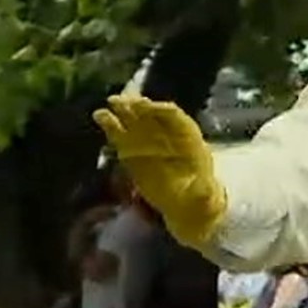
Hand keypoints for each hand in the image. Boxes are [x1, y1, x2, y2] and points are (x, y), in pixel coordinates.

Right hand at [93, 94, 227, 247]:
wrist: (186, 205)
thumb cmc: (199, 197)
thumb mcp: (206, 196)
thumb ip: (204, 192)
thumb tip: (206, 193)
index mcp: (188, 138)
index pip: (174, 116)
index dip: (161, 110)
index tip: (149, 108)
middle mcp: (166, 134)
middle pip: (151, 113)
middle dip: (139, 106)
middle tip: (123, 101)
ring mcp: (148, 141)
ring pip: (134, 120)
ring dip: (123, 110)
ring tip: (109, 104)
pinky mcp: (131, 152)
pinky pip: (120, 135)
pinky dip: (111, 125)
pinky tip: (100, 117)